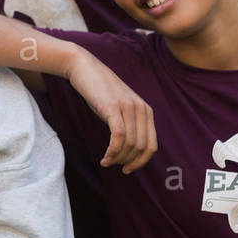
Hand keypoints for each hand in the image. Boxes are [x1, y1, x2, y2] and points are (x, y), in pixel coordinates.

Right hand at [66, 50, 156, 173]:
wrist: (85, 69)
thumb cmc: (100, 91)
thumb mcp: (119, 108)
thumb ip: (128, 124)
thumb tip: (128, 149)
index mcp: (146, 111)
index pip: (152, 146)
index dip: (141, 162)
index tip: (127, 169)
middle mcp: (141, 109)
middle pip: (141, 147)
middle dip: (127, 161)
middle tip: (112, 164)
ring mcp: (128, 107)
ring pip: (130, 144)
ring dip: (118, 158)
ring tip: (106, 161)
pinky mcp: (113, 107)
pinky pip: (118, 136)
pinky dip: (112, 151)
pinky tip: (105, 157)